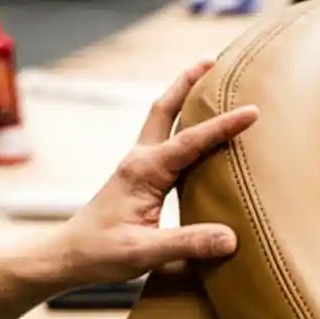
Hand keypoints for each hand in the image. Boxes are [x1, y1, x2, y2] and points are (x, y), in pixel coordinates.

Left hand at [54, 60, 258, 285]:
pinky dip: (181, 125)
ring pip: (162, 120)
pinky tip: (196, 132)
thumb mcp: (144, 253)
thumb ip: (187, 243)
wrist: (68, 257)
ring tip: (209, 83)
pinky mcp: (139, 178)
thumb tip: (230, 237)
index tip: (252, 111)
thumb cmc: (101, 254)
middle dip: (188, 82)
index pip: (190, 141)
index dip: (222, 126)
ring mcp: (138, 166)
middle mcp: (140, 160)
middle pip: (165, 108)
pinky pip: (165, 141)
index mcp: (144, 172)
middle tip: (214, 60)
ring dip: (183, 98)